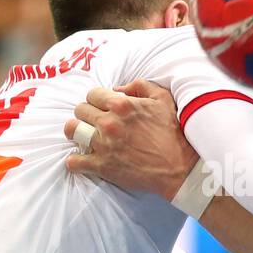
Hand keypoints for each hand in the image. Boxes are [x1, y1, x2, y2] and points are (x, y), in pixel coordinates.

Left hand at [65, 79, 196, 199]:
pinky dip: (74, 161)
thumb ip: (140, 86)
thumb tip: (119, 88)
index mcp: (122, 104)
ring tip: (82, 135)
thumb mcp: (163, 99)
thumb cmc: (174, 132)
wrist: (180, 167)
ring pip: (72, 130)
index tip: (101, 107)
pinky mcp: (102, 166)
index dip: (97, 99)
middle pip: (80, 110)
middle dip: (86, 114)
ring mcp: (104, 145)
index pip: (93, 94)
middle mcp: (109, 122)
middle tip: (94, 121)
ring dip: (75, 131)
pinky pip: (75, 162)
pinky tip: (79, 160)